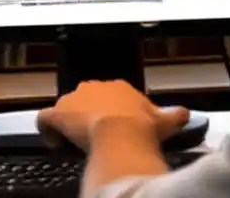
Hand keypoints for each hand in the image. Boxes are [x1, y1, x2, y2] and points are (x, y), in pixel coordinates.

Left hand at [37, 80, 189, 151]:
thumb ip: (174, 115)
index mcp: (120, 87)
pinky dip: (47, 130)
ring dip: (69, 122)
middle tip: (95, 134)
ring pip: (66, 107)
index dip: (112, 110)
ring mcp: (74, 100)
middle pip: (87, 98)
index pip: (112, 94)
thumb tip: (184, 113)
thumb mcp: (164, 121)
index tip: (115, 124)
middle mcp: (95, 88)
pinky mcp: (58, 114)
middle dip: (89, 114)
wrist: (122, 134)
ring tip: (74, 140)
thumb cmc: (142, 128)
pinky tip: (53, 142)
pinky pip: (45, 119)